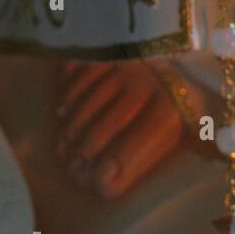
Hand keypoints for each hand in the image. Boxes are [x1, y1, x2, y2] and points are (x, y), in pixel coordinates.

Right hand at [55, 60, 183, 198]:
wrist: (172, 71)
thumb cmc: (159, 118)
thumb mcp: (157, 142)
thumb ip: (132, 165)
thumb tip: (101, 184)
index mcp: (169, 112)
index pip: (140, 141)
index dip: (115, 162)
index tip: (93, 178)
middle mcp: (150, 84)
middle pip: (111, 121)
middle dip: (87, 145)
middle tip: (72, 162)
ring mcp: (127, 64)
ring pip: (92, 97)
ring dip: (73, 123)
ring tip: (64, 143)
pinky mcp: (109, 49)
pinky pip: (81, 72)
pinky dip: (67, 93)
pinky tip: (62, 112)